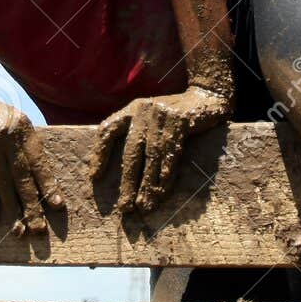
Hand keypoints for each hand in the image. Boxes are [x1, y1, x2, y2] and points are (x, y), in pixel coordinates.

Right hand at [0, 80, 62, 234]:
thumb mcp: (8, 120)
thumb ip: (22, 142)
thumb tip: (38, 174)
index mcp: (24, 128)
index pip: (40, 162)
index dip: (49, 185)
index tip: (58, 205)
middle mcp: (10, 137)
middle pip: (25, 178)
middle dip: (33, 206)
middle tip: (39, 229)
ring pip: (5, 184)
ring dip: (12, 211)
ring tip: (19, 231)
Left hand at [91, 85, 230, 212]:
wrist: (206, 94)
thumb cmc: (175, 112)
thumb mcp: (150, 116)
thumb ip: (137, 133)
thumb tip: (125, 169)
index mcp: (132, 110)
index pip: (108, 130)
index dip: (99, 154)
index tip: (94, 177)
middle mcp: (143, 111)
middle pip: (131, 151)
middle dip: (128, 181)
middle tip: (125, 206)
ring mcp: (162, 115)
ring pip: (152, 156)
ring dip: (148, 184)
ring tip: (144, 205)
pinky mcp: (180, 120)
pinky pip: (171, 152)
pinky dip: (166, 172)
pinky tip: (162, 189)